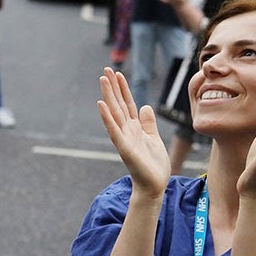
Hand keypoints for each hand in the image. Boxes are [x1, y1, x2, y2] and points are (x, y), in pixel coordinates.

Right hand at [96, 68, 169, 197]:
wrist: (154, 185)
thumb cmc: (154, 165)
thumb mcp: (154, 138)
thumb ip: (148, 123)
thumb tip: (145, 106)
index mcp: (135, 127)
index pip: (128, 103)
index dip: (123, 88)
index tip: (117, 74)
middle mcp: (127, 130)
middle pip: (119, 104)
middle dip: (112, 87)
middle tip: (105, 69)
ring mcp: (124, 138)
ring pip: (114, 112)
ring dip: (108, 96)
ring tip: (102, 80)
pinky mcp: (124, 147)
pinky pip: (114, 129)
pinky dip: (106, 117)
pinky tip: (101, 104)